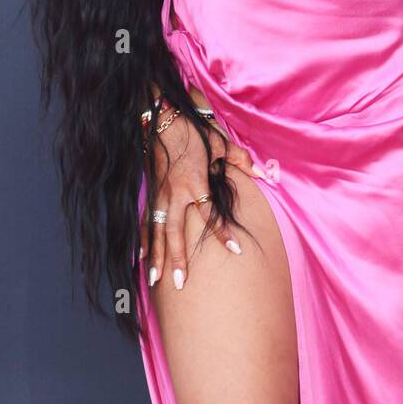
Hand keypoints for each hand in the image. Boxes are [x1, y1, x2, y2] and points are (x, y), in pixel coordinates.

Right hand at [140, 96, 261, 289]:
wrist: (165, 120)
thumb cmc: (195, 132)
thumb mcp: (220, 143)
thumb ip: (240, 160)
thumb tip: (261, 173)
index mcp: (196, 182)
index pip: (211, 213)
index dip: (223, 232)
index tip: (236, 250)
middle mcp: (176, 193)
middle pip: (176, 232)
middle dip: (177, 258)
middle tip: (180, 283)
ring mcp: (161, 195)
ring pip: (158, 231)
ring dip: (157, 256)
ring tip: (155, 280)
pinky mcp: (152, 193)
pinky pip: (147, 221)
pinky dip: (144, 239)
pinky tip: (141, 257)